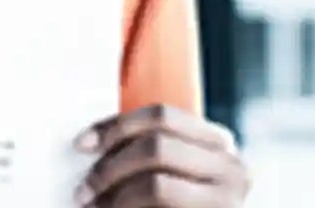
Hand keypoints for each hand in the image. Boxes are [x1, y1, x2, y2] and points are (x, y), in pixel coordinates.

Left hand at [73, 104, 249, 206]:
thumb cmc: (176, 203)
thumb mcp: (170, 170)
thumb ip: (145, 153)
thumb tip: (87, 144)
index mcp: (218, 143)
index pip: (161, 116)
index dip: (115, 126)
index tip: (82, 144)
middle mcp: (232, 169)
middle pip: (156, 147)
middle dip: (110, 167)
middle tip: (83, 191)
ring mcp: (227, 201)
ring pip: (156, 184)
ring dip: (115, 198)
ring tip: (94, 207)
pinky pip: (160, 206)